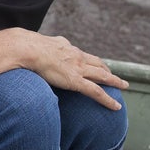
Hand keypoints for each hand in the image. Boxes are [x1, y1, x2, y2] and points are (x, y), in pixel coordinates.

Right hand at [0, 28, 128, 110]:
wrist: (25, 48)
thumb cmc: (25, 46)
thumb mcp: (35, 43)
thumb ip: (38, 47)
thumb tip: (30, 46)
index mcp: (65, 46)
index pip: (81, 54)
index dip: (90, 60)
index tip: (94, 63)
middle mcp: (75, 55)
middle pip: (96, 63)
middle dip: (106, 68)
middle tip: (114, 74)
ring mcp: (78, 68)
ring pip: (102, 76)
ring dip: (115, 81)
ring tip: (124, 85)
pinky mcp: (76, 81)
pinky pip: (97, 92)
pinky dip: (107, 99)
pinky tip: (115, 106)